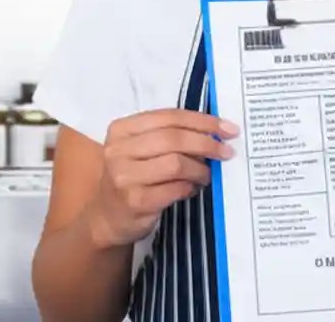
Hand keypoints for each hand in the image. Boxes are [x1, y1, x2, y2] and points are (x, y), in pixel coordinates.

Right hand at [84, 109, 238, 248]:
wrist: (107, 217)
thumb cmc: (131, 178)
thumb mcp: (141, 150)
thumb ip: (169, 137)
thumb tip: (214, 133)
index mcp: (122, 129)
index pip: (169, 117)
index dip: (202, 121)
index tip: (227, 128)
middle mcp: (118, 150)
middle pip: (173, 138)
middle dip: (206, 143)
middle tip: (227, 152)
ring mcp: (125, 177)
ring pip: (176, 164)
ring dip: (199, 169)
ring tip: (206, 175)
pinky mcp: (135, 201)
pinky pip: (174, 188)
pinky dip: (190, 187)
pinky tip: (192, 188)